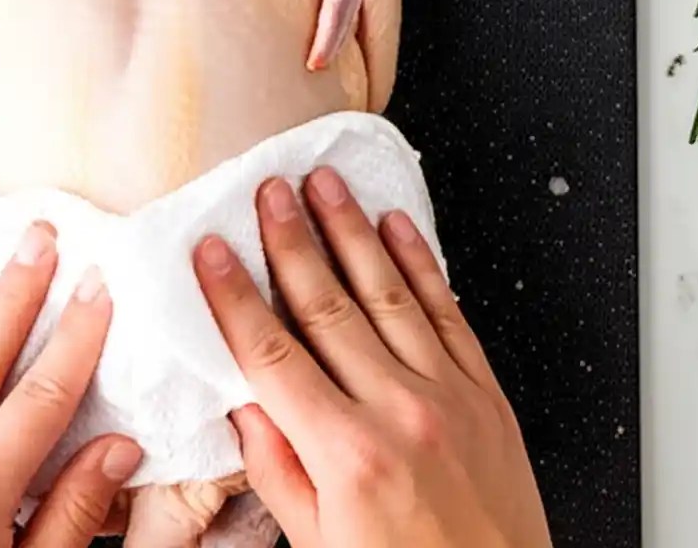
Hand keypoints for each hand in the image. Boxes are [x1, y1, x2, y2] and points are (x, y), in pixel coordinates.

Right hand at [193, 168, 551, 547]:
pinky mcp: (486, 393)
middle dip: (291, 241)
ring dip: (351, 232)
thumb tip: (245, 404)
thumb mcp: (320, 543)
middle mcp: (399, 412)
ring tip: (325, 185)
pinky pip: (448, 312)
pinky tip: (397, 226)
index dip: (234, 298)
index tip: (210, 253)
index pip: (272, 355)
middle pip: (327, 307)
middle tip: (267, 191)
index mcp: (347, 454)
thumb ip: (277, 469)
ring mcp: (449, 395)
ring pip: (388, 294)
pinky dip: (422, 264)